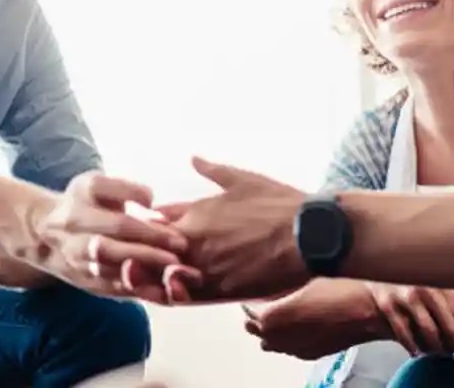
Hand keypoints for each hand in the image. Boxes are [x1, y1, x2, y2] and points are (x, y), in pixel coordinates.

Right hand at [35, 171, 197, 301]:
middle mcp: (74, 237)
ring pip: (111, 272)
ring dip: (144, 272)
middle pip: (112, 248)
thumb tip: (150, 200)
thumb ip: (124, 188)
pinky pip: (112, 289)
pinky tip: (162, 286)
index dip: (144, 223)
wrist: (44, 235)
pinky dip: (137, 289)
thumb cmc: (81, 204)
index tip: (172, 225)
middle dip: (147, 251)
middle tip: (180, 250)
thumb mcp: (95, 184)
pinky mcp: (86, 284)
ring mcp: (78, 264)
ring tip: (176, 272)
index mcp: (79, 207)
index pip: (115, 218)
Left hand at [157, 157, 311, 302]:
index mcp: (196, 213)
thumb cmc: (278, 204)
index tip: (151, 226)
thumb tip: (193, 158)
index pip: (156, 219)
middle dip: (146, 250)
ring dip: (156, 273)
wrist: (307, 236)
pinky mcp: (217, 292)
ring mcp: (202, 268)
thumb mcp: (243, 180)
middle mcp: (192, 240)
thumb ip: (213, 171)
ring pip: (161, 275)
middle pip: (151, 250)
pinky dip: (173, 292)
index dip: (149, 224)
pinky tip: (177, 290)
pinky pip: (180, 296)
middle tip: (146, 253)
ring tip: (162, 273)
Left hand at [242, 280, 387, 359]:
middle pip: (256, 328)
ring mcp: (296, 348)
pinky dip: (288, 336)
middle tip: (263, 297)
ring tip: (280, 309)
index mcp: (272, 317)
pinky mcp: (312, 353)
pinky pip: (290, 347)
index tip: (254, 287)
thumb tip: (269, 274)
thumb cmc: (344, 289)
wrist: (372, 308)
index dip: (250, 297)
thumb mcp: (305, 273)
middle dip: (258, 314)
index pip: (248, 311)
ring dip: (272, 327)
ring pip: (271, 341)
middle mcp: (280, 338)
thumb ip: (280, 280)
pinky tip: (298, 322)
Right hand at [365, 283, 453, 356]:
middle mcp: (427, 289)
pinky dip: (412, 346)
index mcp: (443, 283)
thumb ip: (451, 299)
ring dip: (435, 348)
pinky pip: (404, 333)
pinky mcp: (388, 305)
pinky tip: (416, 352)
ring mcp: (406, 297)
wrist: (379, 267)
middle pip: (449, 327)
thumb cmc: (413, 279)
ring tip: (438, 354)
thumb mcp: (434, 282)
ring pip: (428, 332)